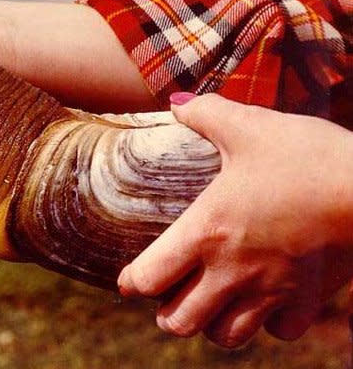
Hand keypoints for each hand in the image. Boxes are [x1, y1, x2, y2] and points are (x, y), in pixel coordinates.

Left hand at [117, 93, 352, 347]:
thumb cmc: (307, 156)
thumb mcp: (250, 125)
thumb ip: (206, 113)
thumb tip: (175, 102)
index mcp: (207, 231)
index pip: (150, 277)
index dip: (133, 281)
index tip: (129, 280)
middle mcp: (232, 270)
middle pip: (180, 321)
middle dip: (168, 314)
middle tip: (169, 296)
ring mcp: (271, 291)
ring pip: (225, 335)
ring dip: (211, 324)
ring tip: (210, 304)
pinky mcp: (307, 299)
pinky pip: (278, 330)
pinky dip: (267, 323)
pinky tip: (266, 300)